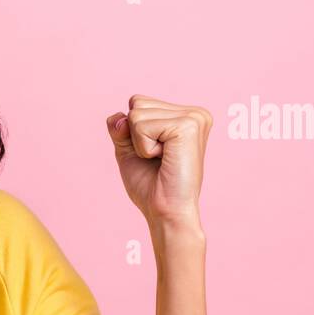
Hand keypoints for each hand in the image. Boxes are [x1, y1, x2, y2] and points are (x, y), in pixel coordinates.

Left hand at [106, 95, 211, 226]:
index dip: (133, 132)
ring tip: (162, 160)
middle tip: (158, 159)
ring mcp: (194, 117)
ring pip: (137, 114)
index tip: (154, 154)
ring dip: (140, 143)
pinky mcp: (188, 126)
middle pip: (137, 103)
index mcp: (186, 115)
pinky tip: (164, 160)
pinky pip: (141, 126)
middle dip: (135, 136)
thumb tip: (118, 115)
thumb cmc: (151, 186)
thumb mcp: (129, 150)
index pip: (138, 102)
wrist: (165, 211)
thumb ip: (120, 128)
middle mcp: (194, 113)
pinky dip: (144, 148)